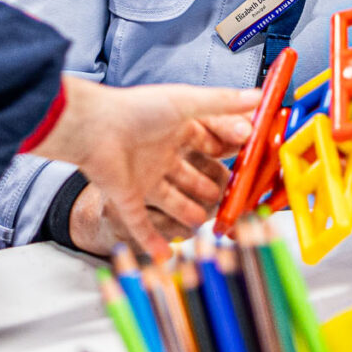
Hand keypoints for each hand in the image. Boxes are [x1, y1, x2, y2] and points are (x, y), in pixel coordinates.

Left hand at [30, 80, 257, 254]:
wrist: (92, 128)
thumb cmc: (136, 109)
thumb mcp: (186, 102)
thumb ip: (222, 102)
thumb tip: (258, 96)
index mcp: (176, 129)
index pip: (210, 144)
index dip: (229, 155)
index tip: (251, 164)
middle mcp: (162, 154)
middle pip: (194, 176)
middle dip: (212, 187)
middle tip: (233, 199)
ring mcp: (144, 178)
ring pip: (173, 201)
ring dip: (189, 213)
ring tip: (207, 223)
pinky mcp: (127, 198)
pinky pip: (142, 224)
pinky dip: (153, 241)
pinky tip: (168, 255)